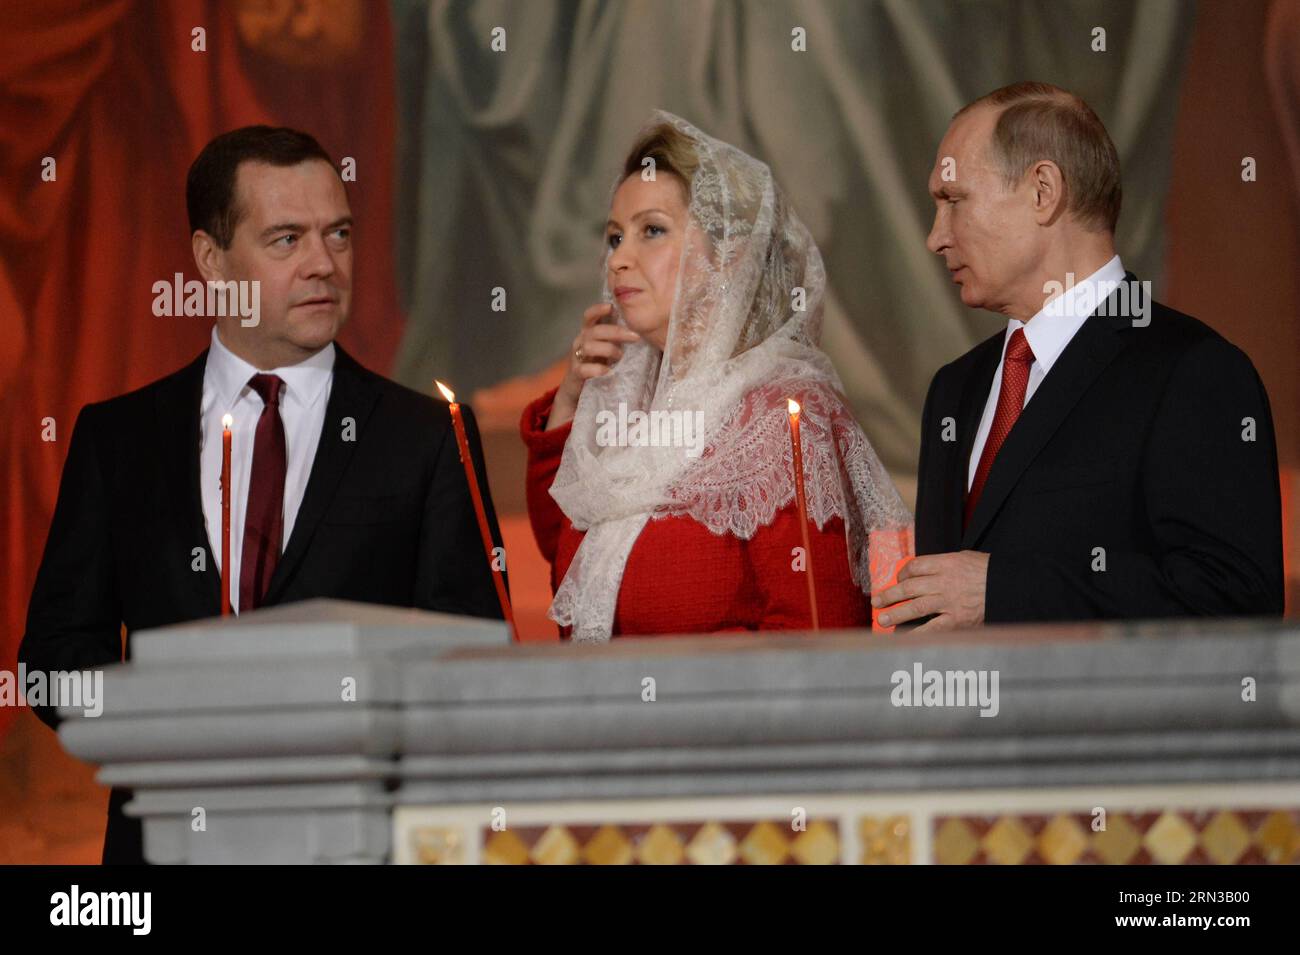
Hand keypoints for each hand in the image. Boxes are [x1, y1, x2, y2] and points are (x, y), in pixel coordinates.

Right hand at [546, 302, 640, 429]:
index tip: (610, 307)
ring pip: (589, 346)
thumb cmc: (600, 365)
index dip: (597, 310)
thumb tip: (644, 329)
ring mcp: (577, 357)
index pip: (589, 316)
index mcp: (589, 333)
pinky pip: (583, 368)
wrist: (579, 390)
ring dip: (608, 349)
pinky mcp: (575, 373)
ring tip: (620, 357)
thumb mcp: (609, 349)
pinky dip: (597, 369)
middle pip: (594, 330)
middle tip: (635, 337)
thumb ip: (619, 339)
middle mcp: (580, 342)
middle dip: (616, 332)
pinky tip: (608, 372)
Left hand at [871, 551, 988, 630]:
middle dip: (890, 594)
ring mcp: (950, 602)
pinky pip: (932, 628)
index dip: (903, 574)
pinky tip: (904, 636)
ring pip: (915, 607)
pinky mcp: (957, 619)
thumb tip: (924, 572)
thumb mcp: (966, 558)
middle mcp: (944, 582)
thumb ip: (945, 565)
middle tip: (876, 601)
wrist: (1012, 587)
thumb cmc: (990, 571)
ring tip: (882, 618)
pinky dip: (917, 633)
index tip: (898, 580)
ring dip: (896, 613)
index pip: (915, 566)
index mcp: (946, 563)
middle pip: (909, 587)